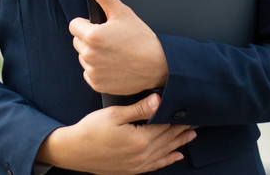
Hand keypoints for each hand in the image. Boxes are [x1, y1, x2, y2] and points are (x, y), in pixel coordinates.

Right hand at [36, 93, 194, 174]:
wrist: (74, 151)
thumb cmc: (91, 130)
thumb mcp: (114, 114)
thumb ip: (139, 108)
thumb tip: (159, 100)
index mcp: (140, 140)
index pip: (165, 127)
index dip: (177, 118)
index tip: (189, 111)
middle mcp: (142, 155)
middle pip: (167, 140)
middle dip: (181, 130)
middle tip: (196, 121)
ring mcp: (137, 165)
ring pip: (164, 153)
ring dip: (179, 144)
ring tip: (191, 136)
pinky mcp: (131, 170)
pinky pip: (155, 166)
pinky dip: (167, 160)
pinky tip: (176, 156)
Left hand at [69, 0, 168, 95]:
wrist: (158, 66)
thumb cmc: (142, 40)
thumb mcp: (122, 12)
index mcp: (92, 36)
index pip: (75, 25)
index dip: (87, 24)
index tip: (101, 27)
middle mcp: (89, 55)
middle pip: (78, 41)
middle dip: (90, 39)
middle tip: (110, 40)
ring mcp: (93, 71)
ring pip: (83, 57)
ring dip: (93, 54)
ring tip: (114, 52)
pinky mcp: (97, 84)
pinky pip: (89, 73)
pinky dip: (98, 70)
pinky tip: (113, 65)